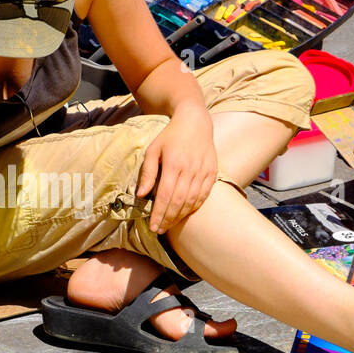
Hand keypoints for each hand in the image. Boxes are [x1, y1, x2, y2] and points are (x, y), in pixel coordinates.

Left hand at [136, 102, 216, 232]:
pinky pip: (204, 195)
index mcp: (173, 164)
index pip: (165, 196)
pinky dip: (194, 207)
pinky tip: (185, 214)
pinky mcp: (212, 172)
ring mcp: (203, 172)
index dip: (159, 214)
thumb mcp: (153, 150)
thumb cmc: (170, 136)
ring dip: (180, 216)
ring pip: (192, 201)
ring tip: (169, 225)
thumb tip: (141, 195)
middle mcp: (189, 169)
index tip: (153, 227)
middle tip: (159, 230)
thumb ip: (148, 173)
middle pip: (178, 202)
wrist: (195, 122)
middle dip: (168, 219)